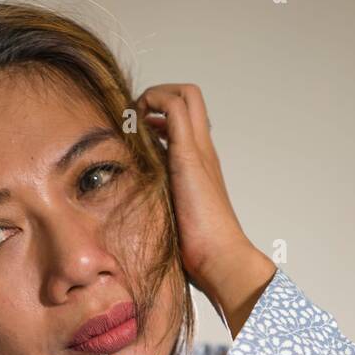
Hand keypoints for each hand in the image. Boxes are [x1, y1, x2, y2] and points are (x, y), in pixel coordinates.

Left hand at [135, 83, 274, 336]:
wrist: (220, 258)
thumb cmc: (199, 250)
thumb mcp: (174, 218)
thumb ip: (162, 205)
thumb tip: (139, 211)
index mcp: (201, 163)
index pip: (187, 117)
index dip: (161, 113)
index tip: (139, 132)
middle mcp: (204, 150)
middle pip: (190, 96)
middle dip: (157, 95)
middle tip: (135, 119)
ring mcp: (199, 150)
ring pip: (184, 95)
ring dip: (153, 97)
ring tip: (134, 122)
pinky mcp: (189, 156)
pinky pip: (174, 109)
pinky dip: (152, 105)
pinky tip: (136, 130)